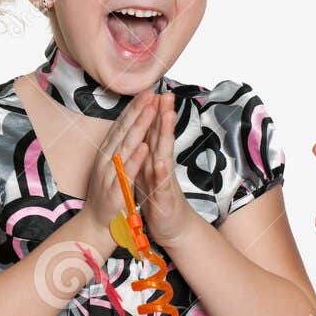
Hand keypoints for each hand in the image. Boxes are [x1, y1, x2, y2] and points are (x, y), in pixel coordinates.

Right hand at [80, 94, 156, 251]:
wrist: (97, 226)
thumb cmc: (109, 195)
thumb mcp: (113, 167)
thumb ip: (120, 147)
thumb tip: (128, 127)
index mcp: (108, 153)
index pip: (122, 126)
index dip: (134, 108)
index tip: (146, 91)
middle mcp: (106, 160)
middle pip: (123, 131)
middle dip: (138, 111)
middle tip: (150, 93)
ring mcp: (109, 175)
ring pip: (125, 147)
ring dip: (138, 128)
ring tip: (150, 111)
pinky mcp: (115, 192)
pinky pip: (126, 173)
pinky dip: (135, 159)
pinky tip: (144, 146)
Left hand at [138, 92, 199, 244]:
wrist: (170, 226)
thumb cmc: (158, 196)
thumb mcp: (150, 170)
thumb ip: (149, 149)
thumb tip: (145, 128)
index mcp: (154, 158)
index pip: (154, 131)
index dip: (153, 111)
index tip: (153, 90)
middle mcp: (162, 166)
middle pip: (163, 136)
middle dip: (164, 115)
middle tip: (168, 94)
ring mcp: (164, 181)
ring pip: (165, 154)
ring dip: (166, 135)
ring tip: (167, 116)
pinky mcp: (164, 198)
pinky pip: (162, 184)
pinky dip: (161, 172)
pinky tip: (160, 161)